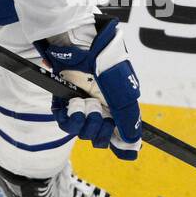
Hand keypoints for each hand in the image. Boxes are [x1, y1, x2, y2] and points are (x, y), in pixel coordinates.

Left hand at [34, 18, 141, 160]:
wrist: (83, 47)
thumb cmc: (106, 66)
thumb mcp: (124, 96)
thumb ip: (129, 122)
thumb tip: (133, 148)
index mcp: (116, 106)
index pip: (117, 133)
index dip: (119, 143)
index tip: (123, 150)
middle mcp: (99, 107)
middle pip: (99, 137)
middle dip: (100, 129)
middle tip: (100, 111)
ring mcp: (80, 106)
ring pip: (82, 132)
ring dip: (86, 120)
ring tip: (87, 103)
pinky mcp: (62, 103)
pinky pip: (65, 123)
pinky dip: (71, 117)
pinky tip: (76, 103)